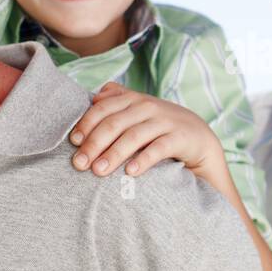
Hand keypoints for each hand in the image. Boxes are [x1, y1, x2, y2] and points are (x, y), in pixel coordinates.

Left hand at [70, 83, 224, 180]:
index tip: (73, 143)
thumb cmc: (159, 127)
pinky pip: (159, 148)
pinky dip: (143, 160)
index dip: (86, 124)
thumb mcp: (138, 111)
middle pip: (114, 124)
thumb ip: (117, 100)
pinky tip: (130, 172)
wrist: (198, 137)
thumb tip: (93, 98)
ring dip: (113, 154)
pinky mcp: (180, 137)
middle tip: (79, 164)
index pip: (103, 108)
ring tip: (98, 172)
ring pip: (134, 136)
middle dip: (94, 144)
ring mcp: (165, 121)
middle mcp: (147, 107)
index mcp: (133, 99)